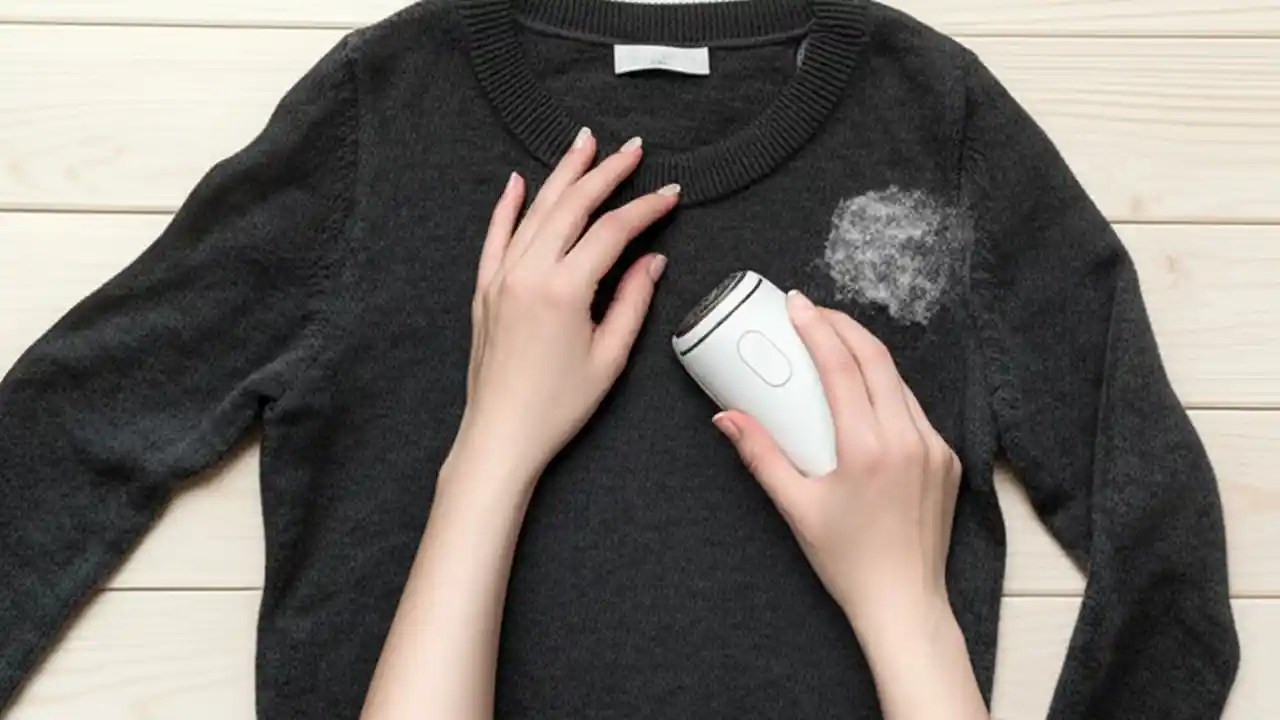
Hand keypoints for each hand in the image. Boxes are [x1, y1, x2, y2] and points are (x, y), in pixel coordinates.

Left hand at [444, 130, 678, 488]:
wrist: (501, 434)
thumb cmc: (557, 406)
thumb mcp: (609, 357)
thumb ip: (632, 302)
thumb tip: (652, 261)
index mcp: (563, 289)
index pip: (612, 231)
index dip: (645, 208)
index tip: (669, 195)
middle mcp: (528, 273)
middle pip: (572, 206)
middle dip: (606, 173)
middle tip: (632, 149)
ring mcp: (501, 277)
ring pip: (535, 211)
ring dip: (562, 175)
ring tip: (585, 144)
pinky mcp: (485, 289)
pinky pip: (496, 236)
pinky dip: (507, 206)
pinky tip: (517, 182)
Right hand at [712, 290, 960, 635]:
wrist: (904, 602)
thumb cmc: (847, 560)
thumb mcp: (795, 507)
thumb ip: (760, 456)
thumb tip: (725, 418)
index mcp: (868, 449)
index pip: (843, 368)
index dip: (818, 328)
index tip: (798, 305)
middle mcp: (908, 440)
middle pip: (877, 359)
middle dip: (844, 326)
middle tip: (813, 313)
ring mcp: (935, 448)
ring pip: (899, 381)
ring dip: (867, 355)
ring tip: (834, 344)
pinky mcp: (948, 460)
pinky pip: (916, 410)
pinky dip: (888, 390)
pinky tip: (866, 391)